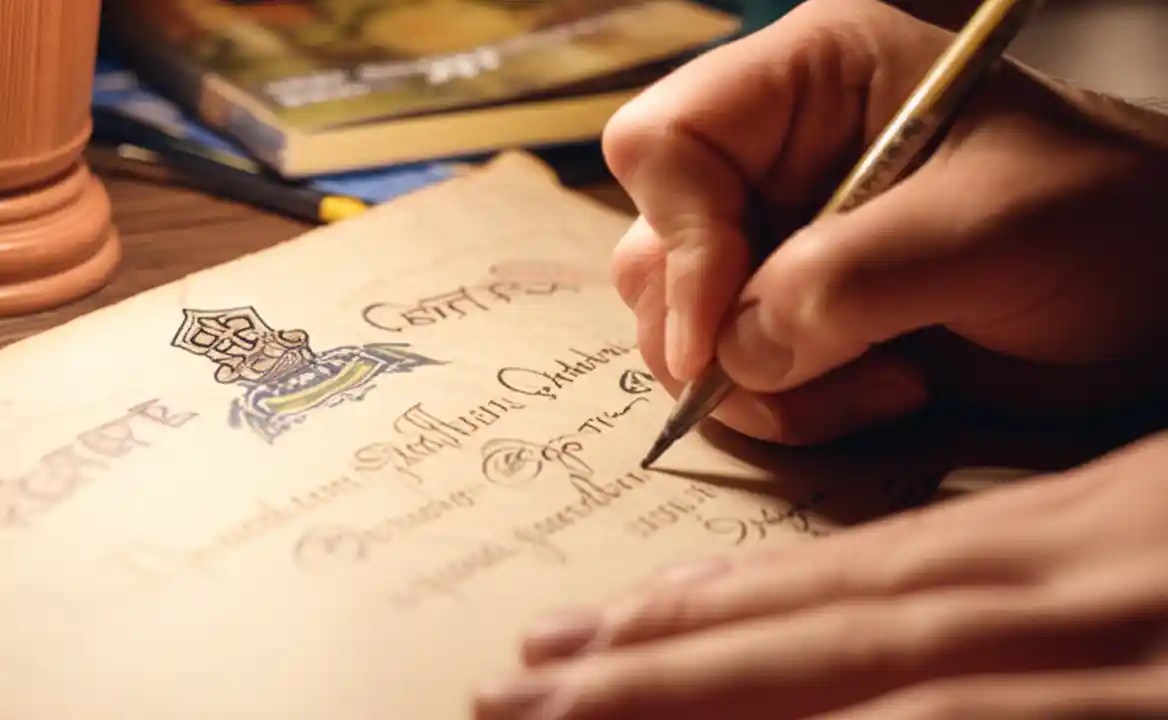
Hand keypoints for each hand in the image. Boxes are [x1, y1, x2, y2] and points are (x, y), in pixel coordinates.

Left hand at [472, 431, 1167, 719]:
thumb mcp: (1128, 530)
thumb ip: (1021, 566)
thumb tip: (915, 599)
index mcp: (1035, 545)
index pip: (823, 582)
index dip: (692, 611)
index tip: (583, 638)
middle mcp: (1030, 601)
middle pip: (797, 633)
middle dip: (641, 669)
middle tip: (508, 689)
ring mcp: (1072, 665)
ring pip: (848, 684)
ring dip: (691, 698)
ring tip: (558, 714)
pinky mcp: (1122, 706)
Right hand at [604, 0, 1167, 444]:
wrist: (1163, 298)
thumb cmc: (1108, 223)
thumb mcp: (990, 233)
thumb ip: (845, 282)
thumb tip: (732, 352)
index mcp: (812, 78)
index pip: (664, 141)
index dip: (677, 238)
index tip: (721, 332)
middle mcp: (775, 155)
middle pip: (652, 243)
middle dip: (715, 329)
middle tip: (805, 367)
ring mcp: (779, 239)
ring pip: (679, 323)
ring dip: (761, 382)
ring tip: (873, 381)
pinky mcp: (794, 313)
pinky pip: (729, 373)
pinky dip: (786, 406)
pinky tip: (879, 390)